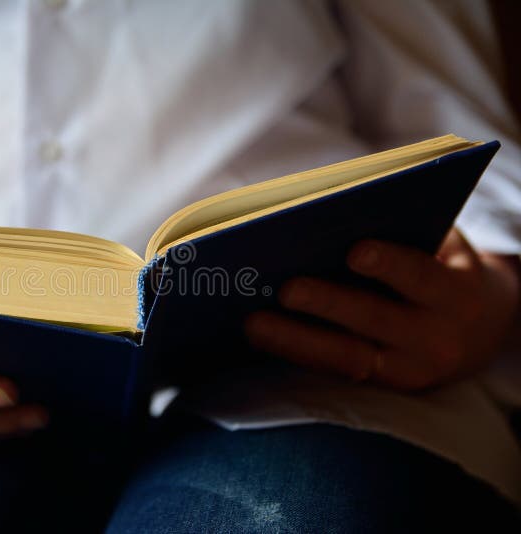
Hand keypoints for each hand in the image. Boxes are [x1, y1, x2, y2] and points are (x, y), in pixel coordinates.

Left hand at [246, 229, 520, 389]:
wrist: (480, 331)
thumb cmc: (444, 270)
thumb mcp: (441, 247)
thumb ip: (403, 233)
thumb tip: (330, 217)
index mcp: (455, 294)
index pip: (422, 276)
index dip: (390, 264)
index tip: (355, 251)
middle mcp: (436, 340)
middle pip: (375, 321)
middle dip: (327, 304)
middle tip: (285, 288)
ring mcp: (407, 371)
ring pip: (346, 358)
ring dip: (295, 339)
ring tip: (252, 322)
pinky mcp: (380, 387)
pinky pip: (334, 372)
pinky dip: (296, 353)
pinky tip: (260, 336)